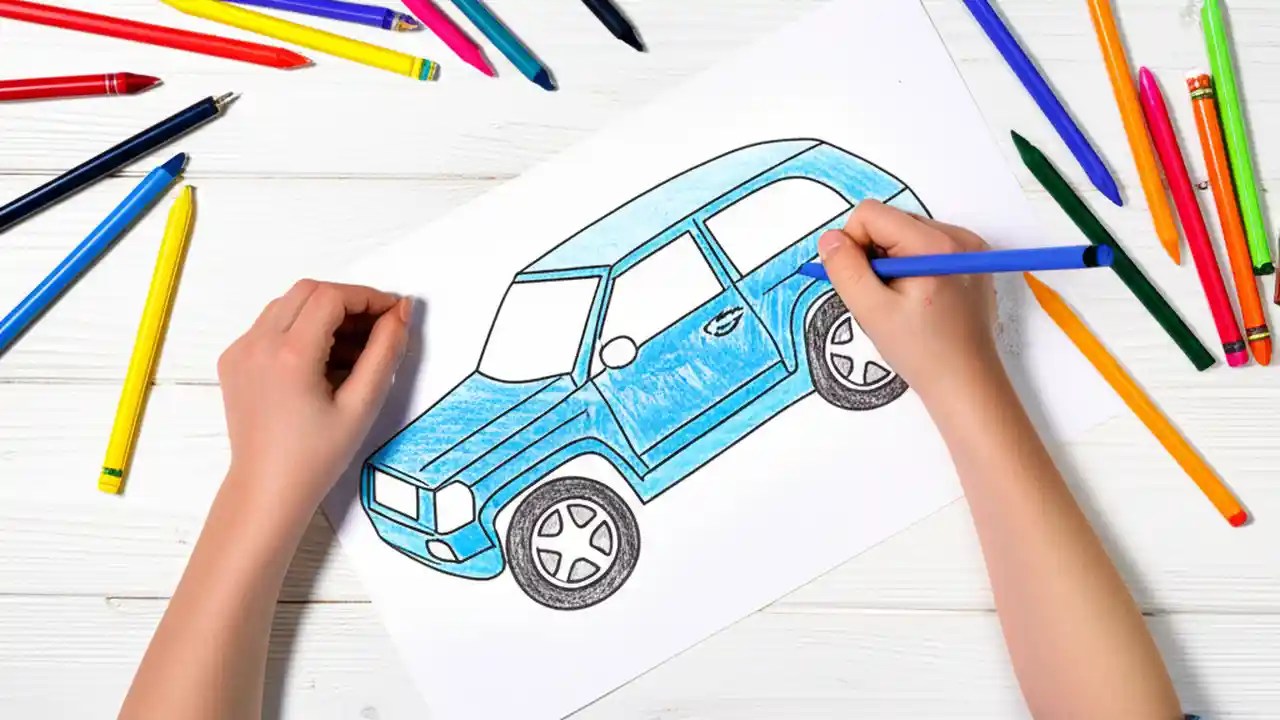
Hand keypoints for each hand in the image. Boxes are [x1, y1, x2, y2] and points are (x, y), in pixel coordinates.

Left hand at [217, 280, 411, 505]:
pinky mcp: (233, 360)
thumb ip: (385, 351)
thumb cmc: (317, 456)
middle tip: (376, 327)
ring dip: (323, 313)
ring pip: (287, 304)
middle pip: (307, 291)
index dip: (367, 298)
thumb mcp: (361, 404)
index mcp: (290, 355)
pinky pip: (270, 325)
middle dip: (346, 301)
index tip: (393, 313)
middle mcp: (258, 344)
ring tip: (353, 348)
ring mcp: (240, 351)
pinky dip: (299, 328)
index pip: (331, 297)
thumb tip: (401, 311)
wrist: (267, 488)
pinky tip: (322, 360)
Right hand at [817, 200, 999, 407]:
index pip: (871, 213)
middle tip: (883, 295)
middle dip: (875, 253)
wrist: (967, 382)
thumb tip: (830, 239)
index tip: (861, 280)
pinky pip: (927, 245)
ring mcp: (970, 247)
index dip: (853, 244)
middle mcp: (958, 236)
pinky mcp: (973, 259)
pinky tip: (920, 298)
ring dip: (893, 260)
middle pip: (891, 220)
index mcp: (934, 245)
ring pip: (907, 233)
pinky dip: (913, 265)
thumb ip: (846, 270)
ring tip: (903, 299)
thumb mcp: (872, 312)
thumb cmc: (923, 352)